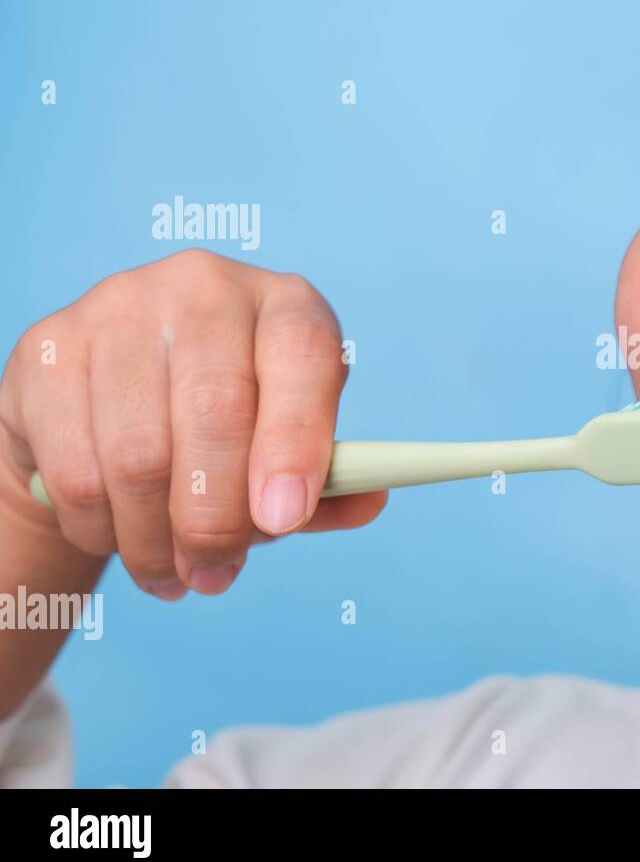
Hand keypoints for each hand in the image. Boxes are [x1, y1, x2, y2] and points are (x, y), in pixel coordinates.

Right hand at [0, 249, 386, 597]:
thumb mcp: (286, 448)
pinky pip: (73, 466)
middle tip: (216, 573)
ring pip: (138, 453)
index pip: (303, 356)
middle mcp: (205, 287)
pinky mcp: (49, 347)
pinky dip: (101, 526)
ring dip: (155, 538)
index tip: (285, 518)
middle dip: (217, 518)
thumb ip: (329, 483)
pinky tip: (119, 539)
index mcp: (285, 304)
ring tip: (173, 573)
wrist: (105, 406)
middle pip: (215, 411)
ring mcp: (119, 307)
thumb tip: (369, 501)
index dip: (297, 441)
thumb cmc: (223, 431)